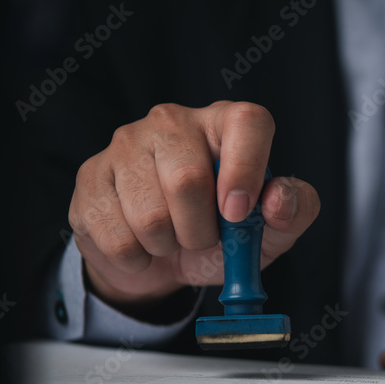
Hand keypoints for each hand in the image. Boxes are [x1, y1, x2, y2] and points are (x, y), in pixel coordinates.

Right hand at [68, 101, 319, 308]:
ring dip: (168, 246)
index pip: (247, 122)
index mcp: (225, 123)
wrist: (161, 262)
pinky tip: (141, 245)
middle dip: (200, 231)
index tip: (239, 213)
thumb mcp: (268, 231)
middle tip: (202, 238)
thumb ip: (294, 211)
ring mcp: (125, 144)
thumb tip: (278, 198)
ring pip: (149, 215)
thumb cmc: (221, 235)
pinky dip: (136, 259)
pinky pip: (115, 236)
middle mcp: (173, 121)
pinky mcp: (90, 177)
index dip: (247, 169)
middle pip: (187, 179)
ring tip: (171, 238)